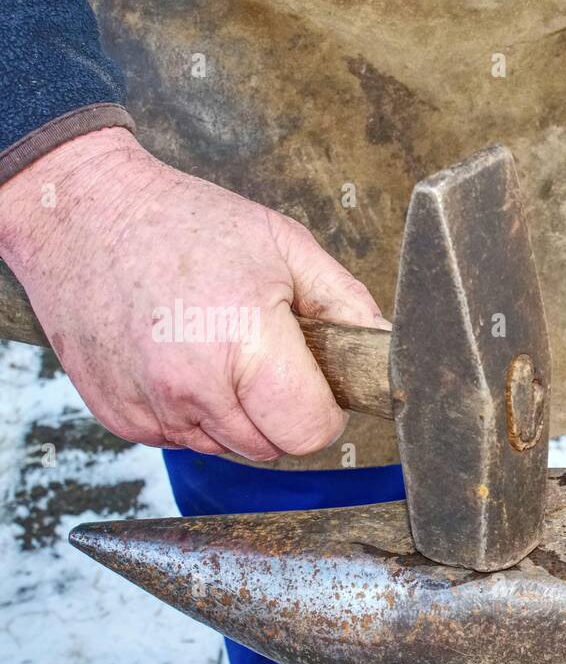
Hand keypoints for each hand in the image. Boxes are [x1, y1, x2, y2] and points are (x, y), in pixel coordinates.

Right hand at [0, 127, 384, 459]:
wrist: (84, 214)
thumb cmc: (186, 224)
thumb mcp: (286, 247)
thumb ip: (346, 304)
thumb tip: (384, 350)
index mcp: (243, 342)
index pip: (310, 431)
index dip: (324, 410)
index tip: (315, 383)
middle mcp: (193, 385)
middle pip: (272, 447)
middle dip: (282, 412)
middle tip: (266, 359)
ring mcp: (151, 407)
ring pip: (229, 448)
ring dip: (237, 415)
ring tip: (218, 352)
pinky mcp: (121, 418)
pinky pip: (183, 439)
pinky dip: (192, 413)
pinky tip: (182, 361)